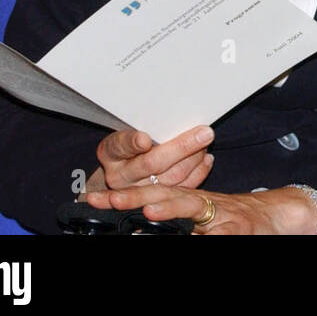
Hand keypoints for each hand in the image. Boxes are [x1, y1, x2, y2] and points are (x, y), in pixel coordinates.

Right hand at [81, 126, 213, 201]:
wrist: (124, 171)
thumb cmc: (129, 144)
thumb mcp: (127, 130)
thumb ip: (142, 126)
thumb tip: (171, 114)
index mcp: (110, 153)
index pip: (120, 146)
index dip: (133, 143)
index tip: (144, 140)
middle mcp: (120, 176)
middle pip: (152, 163)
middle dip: (182, 147)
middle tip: (205, 133)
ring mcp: (137, 193)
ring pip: (171, 178)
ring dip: (193, 159)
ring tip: (205, 141)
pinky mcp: (156, 201)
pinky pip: (181, 189)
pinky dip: (198, 172)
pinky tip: (206, 159)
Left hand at [90, 185, 315, 234]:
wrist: (277, 215)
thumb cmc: (234, 220)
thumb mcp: (201, 214)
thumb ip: (175, 216)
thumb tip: (140, 214)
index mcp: (188, 200)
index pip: (151, 192)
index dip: (123, 194)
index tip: (93, 198)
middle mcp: (202, 203)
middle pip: (167, 193)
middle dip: (137, 195)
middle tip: (111, 198)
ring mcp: (221, 216)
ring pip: (194, 208)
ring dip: (172, 207)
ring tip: (148, 210)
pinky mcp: (239, 230)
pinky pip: (220, 235)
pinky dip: (211, 235)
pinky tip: (200, 237)